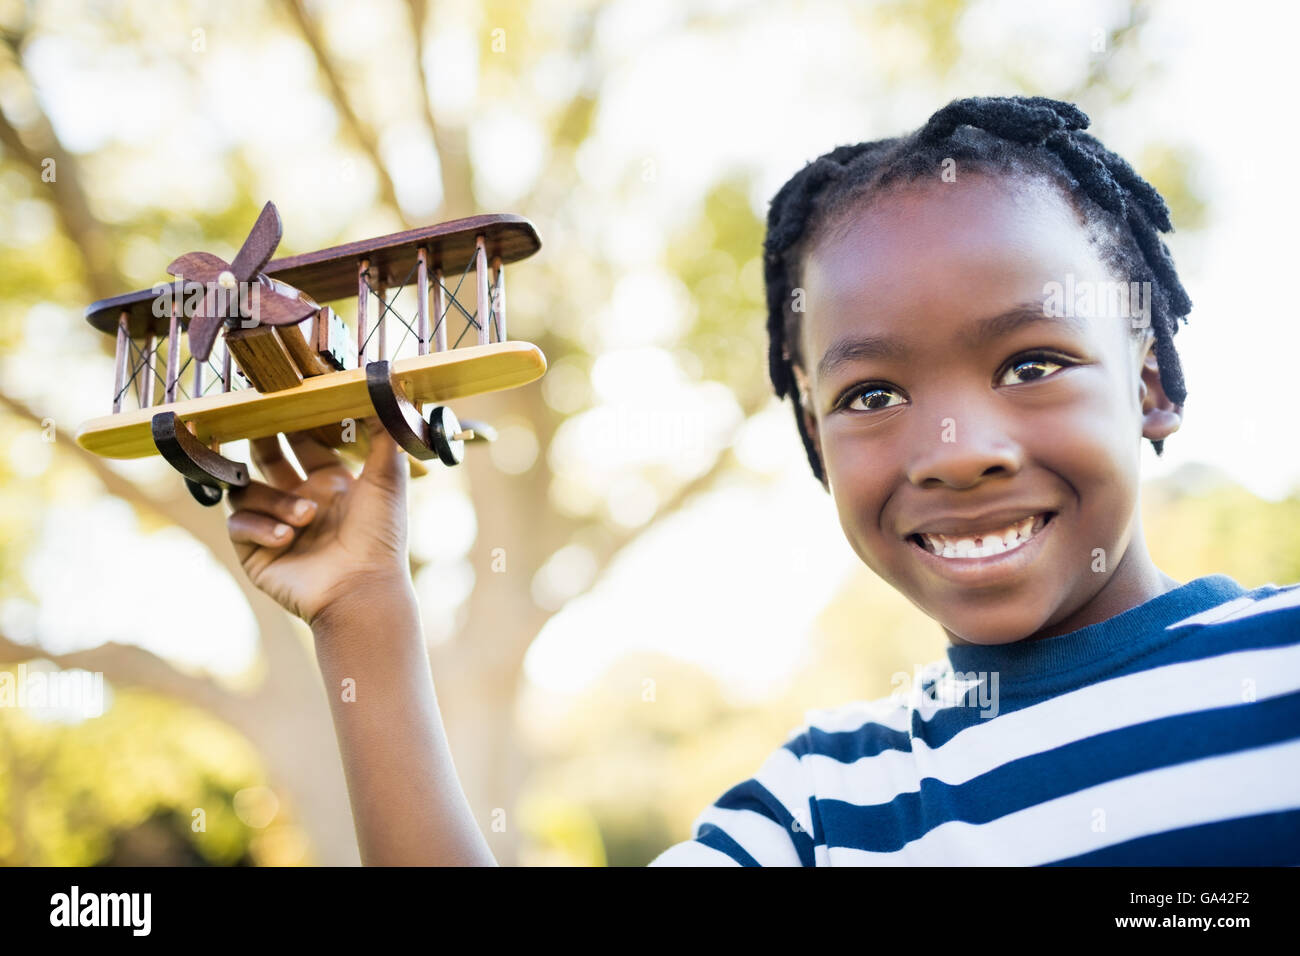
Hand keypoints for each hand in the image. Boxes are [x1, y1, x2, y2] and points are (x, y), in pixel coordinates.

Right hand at [225, 418, 411, 626]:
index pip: (303, 444)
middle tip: (257, 424)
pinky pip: (239, 524)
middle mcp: (301, 501)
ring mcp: (276, 525)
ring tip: (306, 517)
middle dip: (262, 443)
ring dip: (276, 500)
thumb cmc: (379, 538)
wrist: (362, 590)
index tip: (283, 400)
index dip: (293, 424)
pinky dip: (262, 527)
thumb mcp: (387, 481)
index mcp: (331, 484)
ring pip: (249, 491)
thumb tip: (385, 394)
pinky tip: (288, 537)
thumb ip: (384, 437)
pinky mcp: (256, 552)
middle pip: (266, 460)